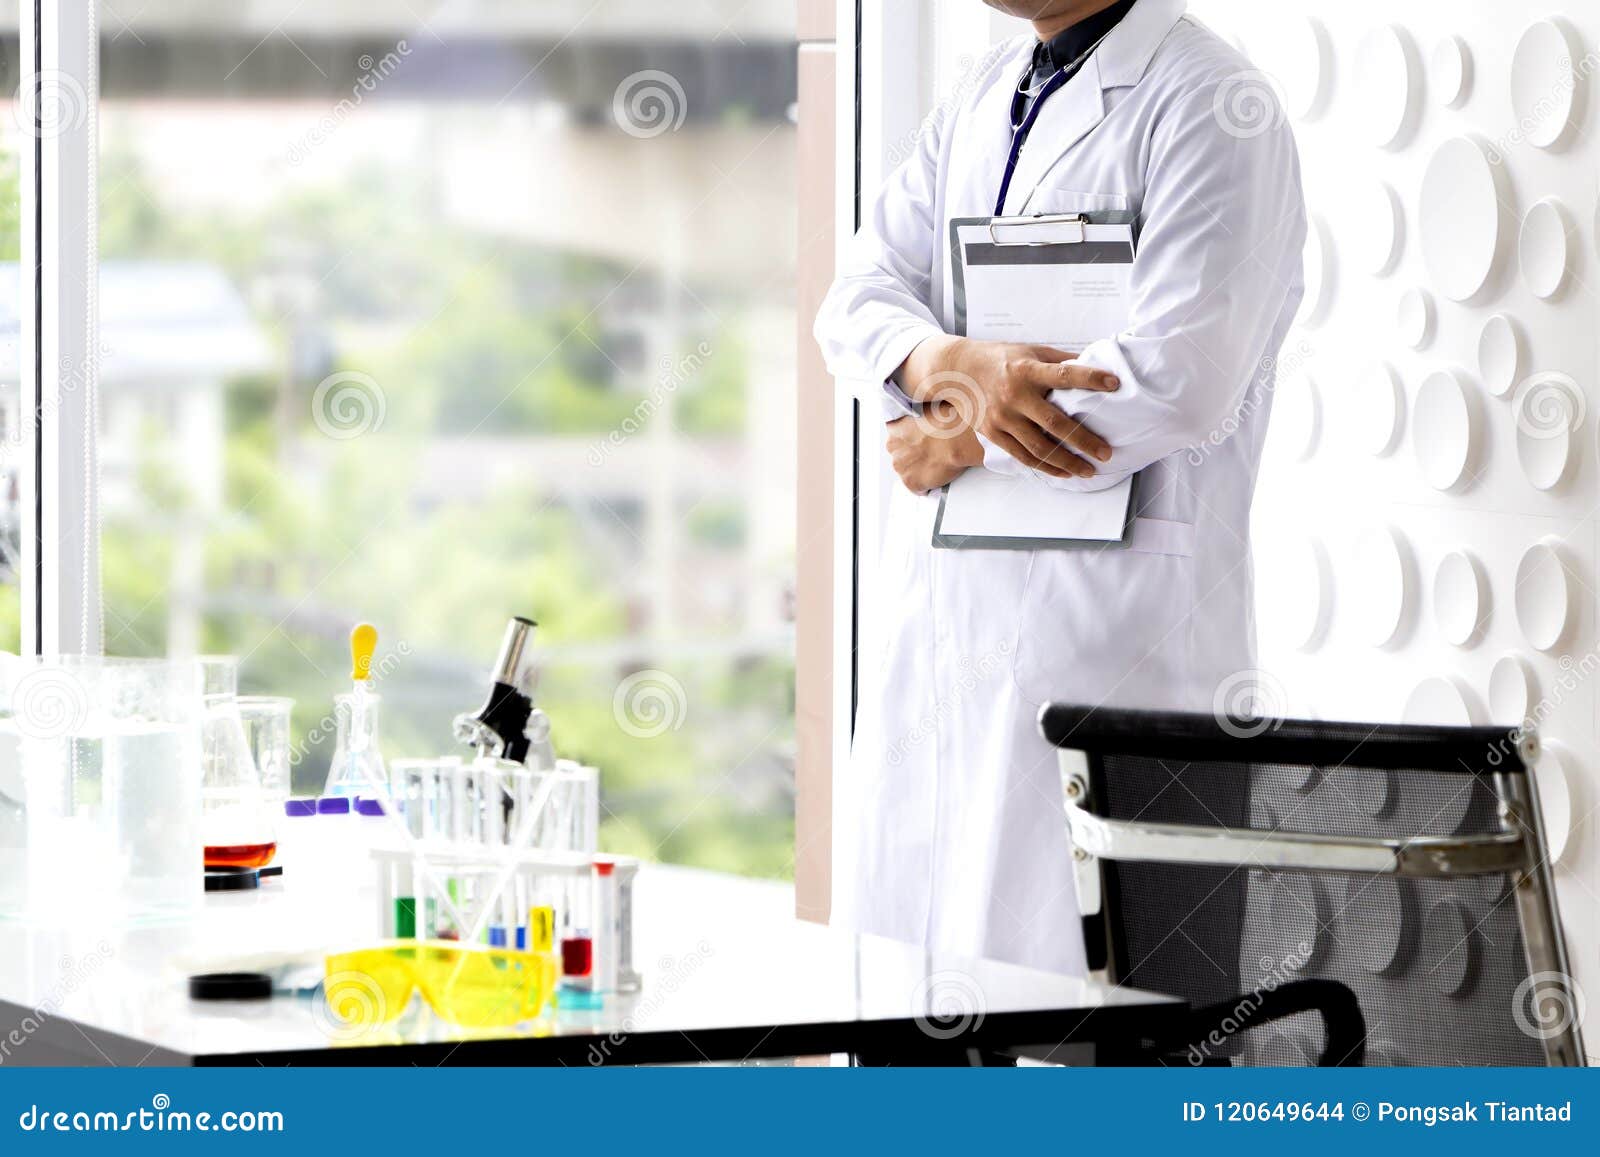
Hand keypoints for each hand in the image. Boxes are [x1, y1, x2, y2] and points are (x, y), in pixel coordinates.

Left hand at [886, 403, 982, 494]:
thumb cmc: (950, 422)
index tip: (921, 438)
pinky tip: (937, 475)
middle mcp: (893, 447)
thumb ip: (918, 412)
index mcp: (894, 428)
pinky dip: (925, 484)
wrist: (961, 441)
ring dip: (918, 467)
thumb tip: (921, 413)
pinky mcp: (911, 482)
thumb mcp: (929, 406)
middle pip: (900, 452)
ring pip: (907, 469)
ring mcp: (901, 466)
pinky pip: (916, 487)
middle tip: (931, 449)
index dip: (911, 436)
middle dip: (913, 452)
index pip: (896, 433)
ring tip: (936, 462)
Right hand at [896, 335, 1117, 479]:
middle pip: (1055, 423)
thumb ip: (1059, 360)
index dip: (1090, 378)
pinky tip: (1063, 472)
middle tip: (1106, 452)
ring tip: (1089, 470)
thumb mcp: (1030, 350)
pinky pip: (1022, 456)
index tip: (1115, 384)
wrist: (957, 370)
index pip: (1064, 375)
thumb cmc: (1001, 359)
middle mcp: (1014, 394)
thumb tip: (1094, 363)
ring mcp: (1002, 417)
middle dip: (1084, 440)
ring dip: (1067, 462)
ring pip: (1039, 447)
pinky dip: (1045, 467)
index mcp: (1027, 369)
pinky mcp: (993, 433)